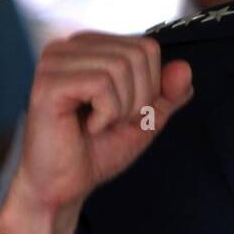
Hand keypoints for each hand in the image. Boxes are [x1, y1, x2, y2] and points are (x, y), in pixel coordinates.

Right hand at [0, 33, 192, 233]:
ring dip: (120, 108)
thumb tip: (184, 68)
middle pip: (137, 55)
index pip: (147, 47)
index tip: (123, 112)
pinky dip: (105, 114)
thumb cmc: (94, 151)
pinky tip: (87, 127)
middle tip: (111, 122)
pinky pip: (101, 84)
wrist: (63, 187)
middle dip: (137, 99)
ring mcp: (55, 62)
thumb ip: (168, 93)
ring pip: (121, 67)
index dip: (150, 87)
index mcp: (91, 47)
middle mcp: (70, 46)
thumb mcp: (144, 119)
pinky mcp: (48, 82)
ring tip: (98, 124)